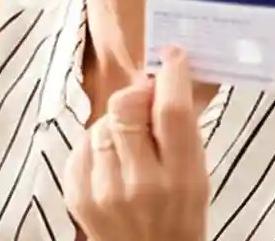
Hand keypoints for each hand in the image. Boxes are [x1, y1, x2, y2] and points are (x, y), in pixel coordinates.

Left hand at [63, 47, 208, 240]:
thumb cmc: (179, 219)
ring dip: (117, 122)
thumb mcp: (197, 179)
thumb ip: (185, 131)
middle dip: (138, 94)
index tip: (173, 55)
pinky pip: (82, 143)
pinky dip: (98, 144)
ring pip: (102, 122)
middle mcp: (141, 184)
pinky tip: (113, 161)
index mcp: (181, 179)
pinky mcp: (76, 194)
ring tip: (132, 143)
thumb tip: (178, 74)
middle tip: (147, 97)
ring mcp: (104, 191)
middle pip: (126, 106)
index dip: (172, 75)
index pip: (171, 112)